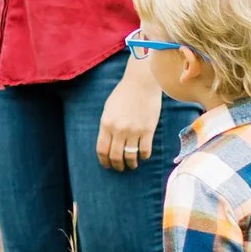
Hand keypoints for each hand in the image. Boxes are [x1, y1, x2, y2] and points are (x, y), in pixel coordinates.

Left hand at [96, 56, 166, 172]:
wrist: (141, 83)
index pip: (102, 150)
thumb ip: (107, 126)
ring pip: (131, 156)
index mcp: (106, 124)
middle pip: (116, 156)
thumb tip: (108, 144)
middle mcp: (119, 130)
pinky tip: (143, 156)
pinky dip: (144, 156)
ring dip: (131, 164)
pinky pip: (145, 150)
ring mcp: (134, 131)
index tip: (107, 165)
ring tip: (132, 165)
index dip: (104, 161)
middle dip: (117, 166)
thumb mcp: (108, 109)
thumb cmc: (123, 94)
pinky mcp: (148, 130)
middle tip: (120, 168)